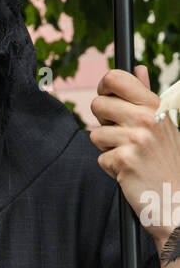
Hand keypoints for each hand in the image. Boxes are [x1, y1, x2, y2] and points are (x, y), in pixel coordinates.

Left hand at [90, 66, 179, 252]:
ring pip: (96, 134)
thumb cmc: (167, 161)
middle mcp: (146, 119)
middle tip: (121, 136)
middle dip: (103, 122)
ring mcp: (135, 139)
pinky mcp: (123, 161)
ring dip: (108, 148)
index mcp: (155, 106)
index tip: (106, 97)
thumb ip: (145, 95)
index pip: (116, 78)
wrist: (177, 199)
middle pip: (97, 105)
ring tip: (131, 157)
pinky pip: (100, 158)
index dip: (103, 87)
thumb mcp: (163, 123)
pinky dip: (111, 168)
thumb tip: (137, 68)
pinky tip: (129, 172)